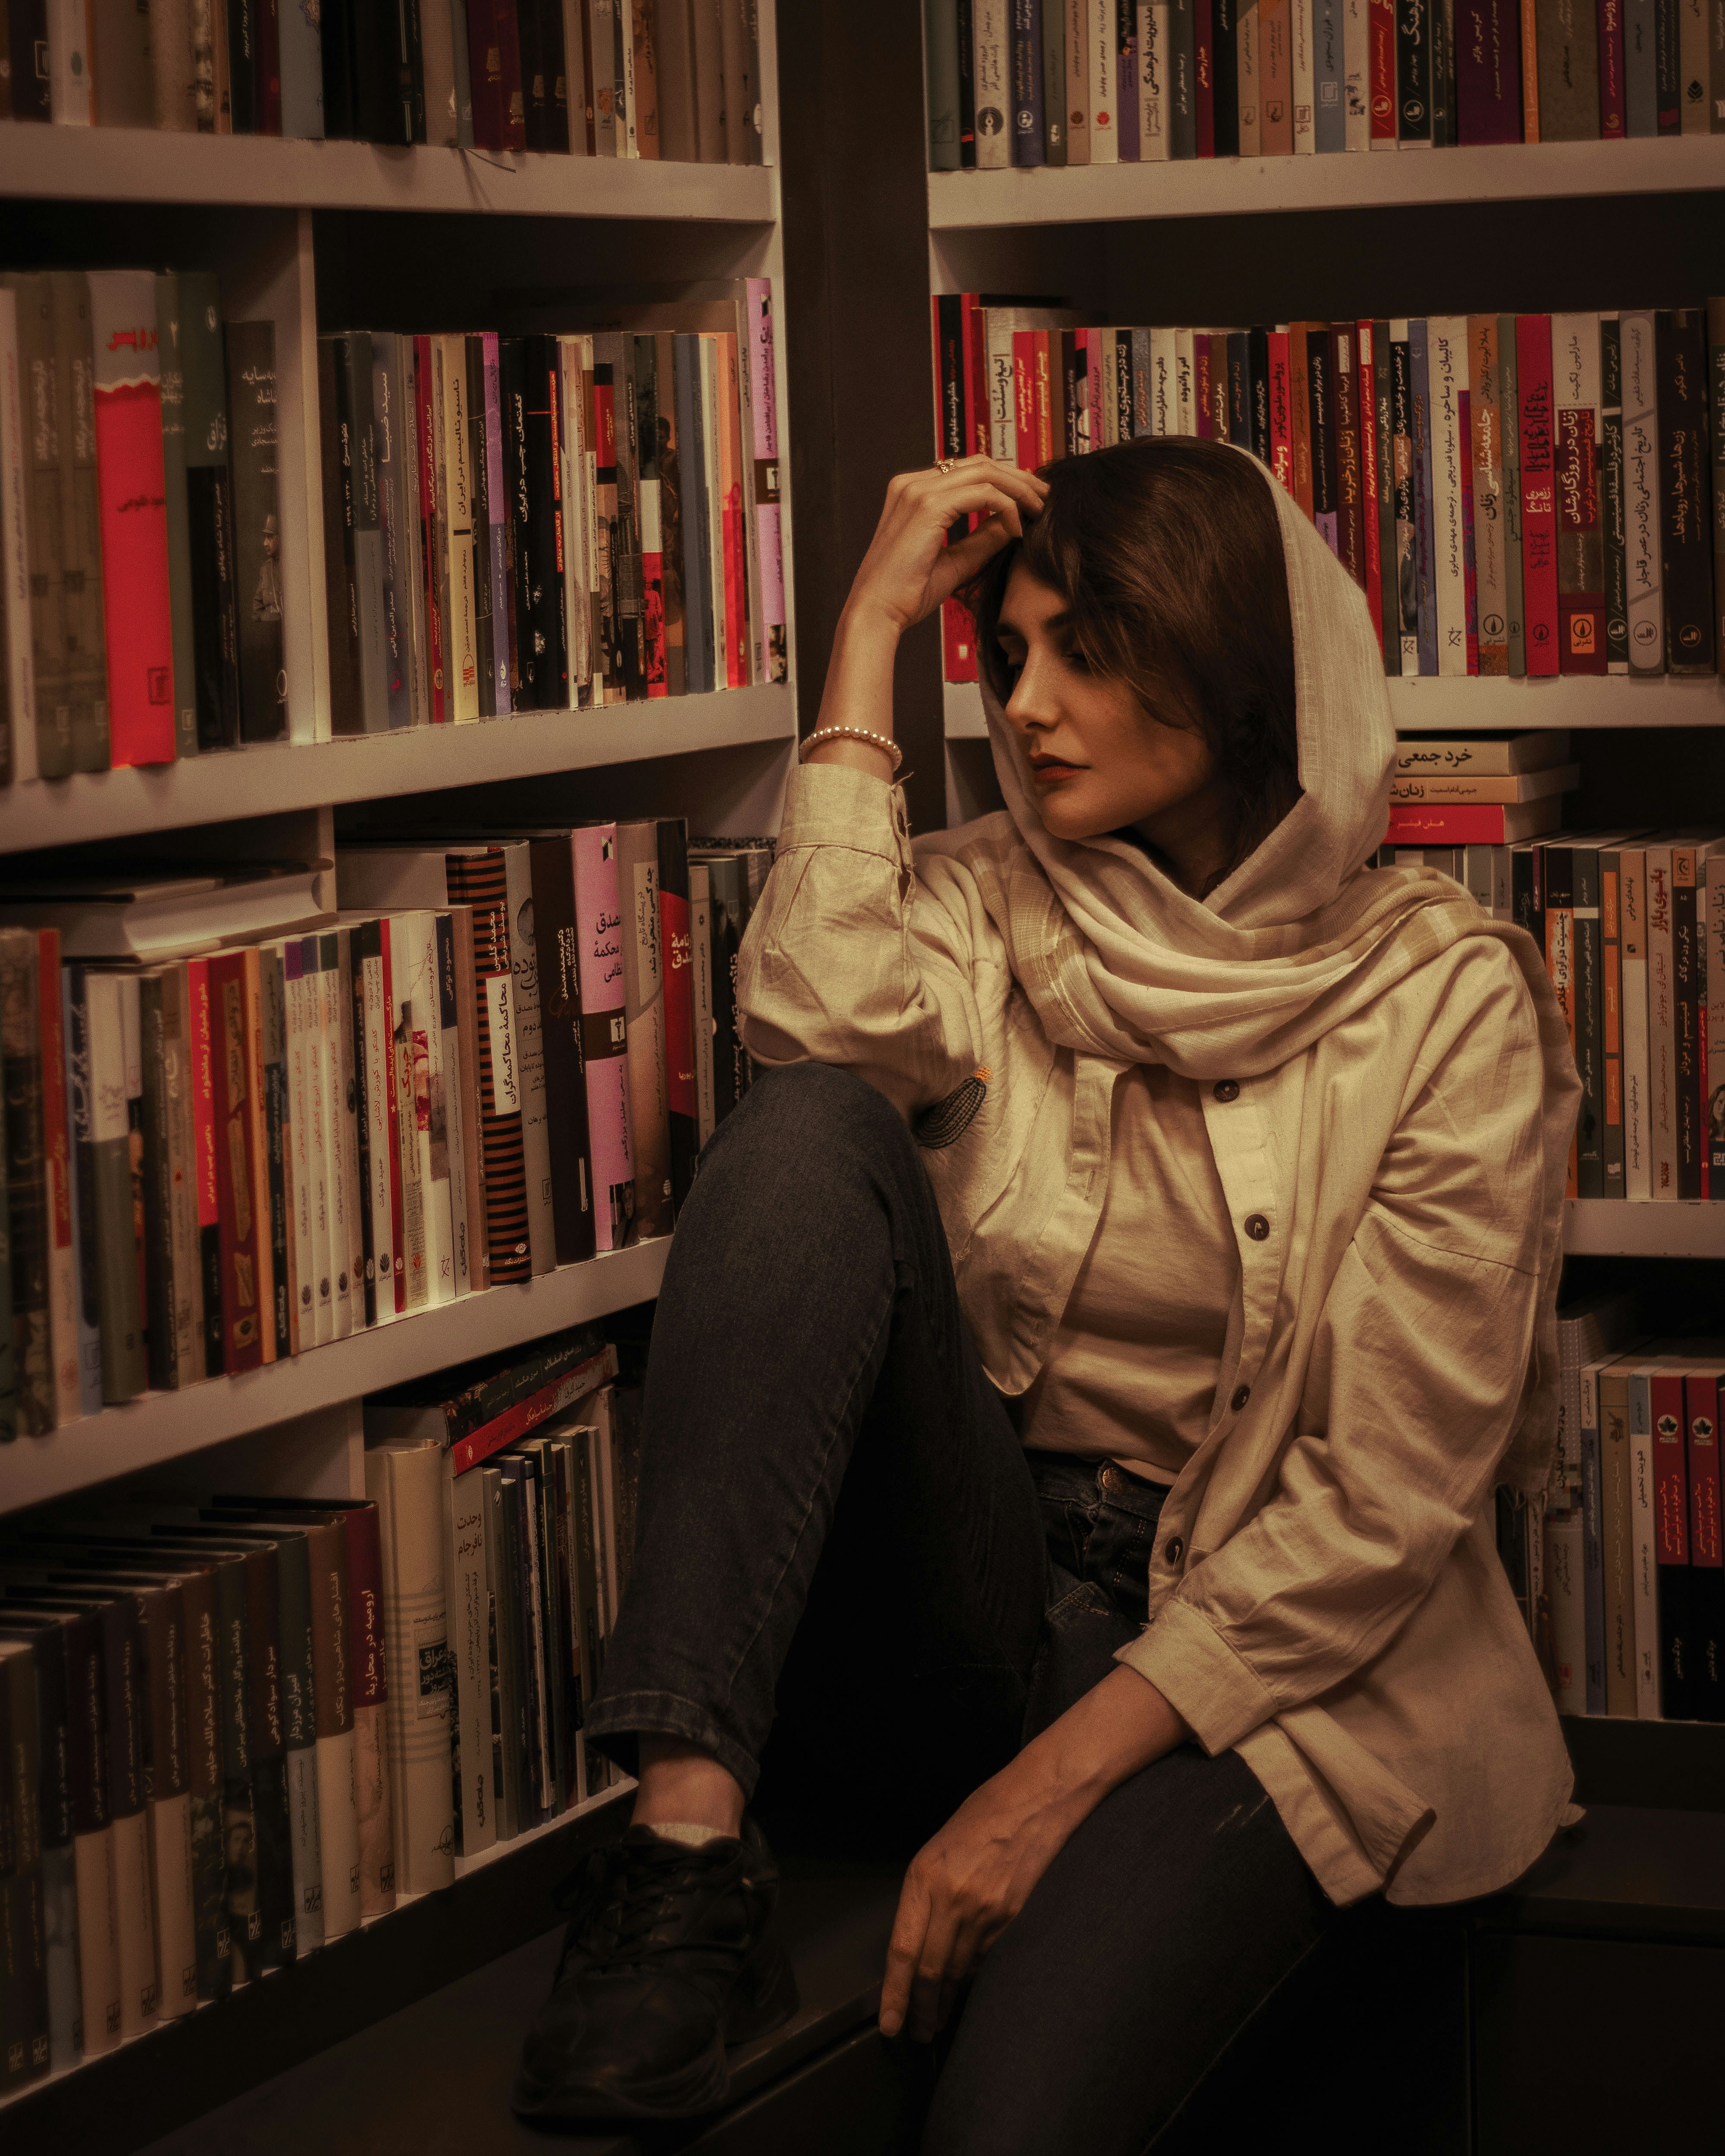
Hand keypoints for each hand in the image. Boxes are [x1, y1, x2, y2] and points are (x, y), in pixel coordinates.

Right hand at [845, 455, 1048, 640]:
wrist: (877, 612)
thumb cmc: (907, 594)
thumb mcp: (955, 561)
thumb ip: (983, 537)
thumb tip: (1014, 521)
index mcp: (912, 491)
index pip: (968, 469)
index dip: (1005, 479)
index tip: (1030, 499)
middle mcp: (912, 483)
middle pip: (980, 463)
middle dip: (1018, 478)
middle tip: (1044, 498)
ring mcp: (918, 490)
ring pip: (985, 472)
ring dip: (1019, 489)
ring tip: (1039, 510)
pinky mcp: (928, 506)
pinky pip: (983, 494)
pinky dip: (1007, 508)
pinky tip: (1017, 529)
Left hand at [877, 1750, 1079, 2045]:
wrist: (1037, 1798)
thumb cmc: (984, 1815)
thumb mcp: (938, 1848)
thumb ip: (925, 1894)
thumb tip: (917, 1941)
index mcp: (925, 1875)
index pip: (903, 1949)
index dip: (895, 1993)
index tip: (889, 2023)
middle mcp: (954, 1897)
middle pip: (932, 1971)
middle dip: (922, 2009)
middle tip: (917, 2033)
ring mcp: (987, 1911)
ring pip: (961, 1972)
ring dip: (948, 2001)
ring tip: (938, 2019)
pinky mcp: (1014, 1918)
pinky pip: (988, 1960)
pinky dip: (975, 1978)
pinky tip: (969, 1989)